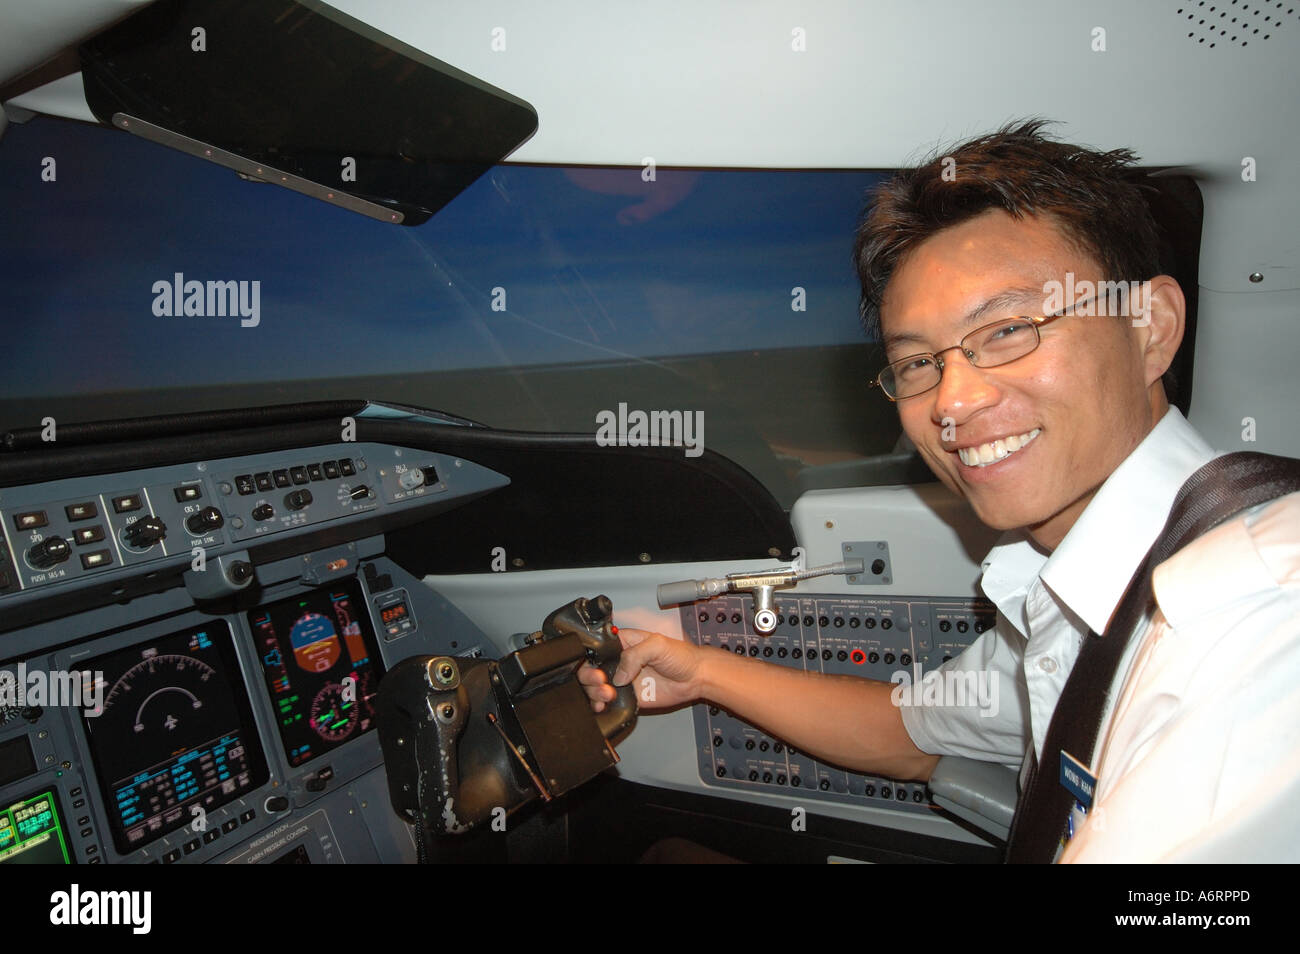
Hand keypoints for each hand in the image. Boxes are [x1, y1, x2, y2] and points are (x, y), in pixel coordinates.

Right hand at [578, 627, 703, 711]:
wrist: (694, 678)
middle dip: (589, 676)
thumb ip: (635, 655)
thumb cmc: (681, 656)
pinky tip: (602, 705)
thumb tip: (619, 674)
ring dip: (594, 692)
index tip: (595, 667)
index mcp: (623, 643)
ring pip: (595, 686)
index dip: (590, 657)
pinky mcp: (627, 696)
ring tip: (606, 694)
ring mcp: (622, 680)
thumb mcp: (658, 644)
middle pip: (591, 668)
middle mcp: (619, 661)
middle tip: (601, 681)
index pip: (597, 647)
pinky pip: (607, 702)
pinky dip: (600, 705)